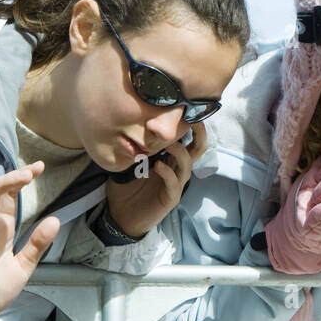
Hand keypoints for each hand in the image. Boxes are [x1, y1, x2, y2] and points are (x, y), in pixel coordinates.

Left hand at [105, 122, 209, 238]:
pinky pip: (174, 184)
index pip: (188, 139)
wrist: (121, 215)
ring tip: (169, 143)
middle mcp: (177, 169)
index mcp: (170, 158)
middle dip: (199, 133)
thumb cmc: (126, 185)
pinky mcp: (170, 198)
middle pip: (197, 149)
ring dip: (179, 152)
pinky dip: (168, 173)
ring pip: (187, 165)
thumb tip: (129, 120)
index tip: (186, 106)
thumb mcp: (129, 160)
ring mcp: (175, 184)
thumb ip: (135, 143)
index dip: (191, 125)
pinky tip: (158, 165)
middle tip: (193, 119)